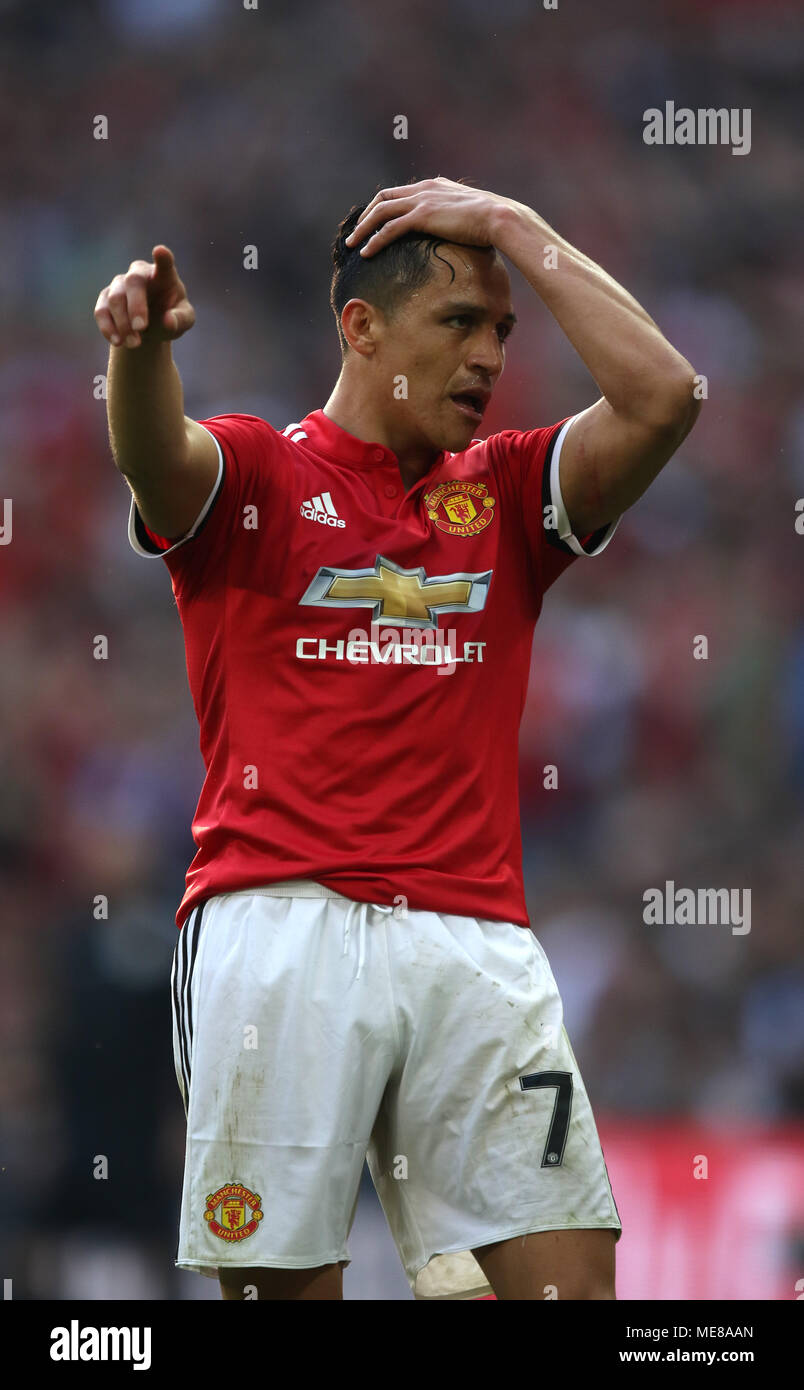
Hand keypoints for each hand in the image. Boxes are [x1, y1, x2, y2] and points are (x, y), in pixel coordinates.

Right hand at [93, 245, 195, 347]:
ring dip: (123, 324)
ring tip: (135, 344)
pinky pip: (101, 311)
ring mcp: (120, 284)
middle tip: (141, 328)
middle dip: (136, 306)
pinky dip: (108, 327)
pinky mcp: (105, 298)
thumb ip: (179, 320)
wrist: (150, 327)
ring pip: (115, 298)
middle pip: (133, 282)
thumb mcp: (183, 322)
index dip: (163, 258)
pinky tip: (118, 342)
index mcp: (164, 275)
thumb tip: (168, 321)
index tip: (160, 251)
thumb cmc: (172, 317)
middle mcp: (139, 273)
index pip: (164, 263)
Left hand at [343, 176, 514, 258]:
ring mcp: (422, 200)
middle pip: (384, 198)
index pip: (401, 192)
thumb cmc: (492, 222)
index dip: (383, 207)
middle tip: (357, 233)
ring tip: (353, 245)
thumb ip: (458, 217)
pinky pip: (389, 228)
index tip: (374, 222)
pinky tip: (366, 252)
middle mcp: (424, 189)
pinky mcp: (422, 216)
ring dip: (363, 228)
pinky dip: (374, 240)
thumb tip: (460, 231)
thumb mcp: (471, 215)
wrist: (500, 217)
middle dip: (367, 215)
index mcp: (435, 186)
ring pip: (381, 212)